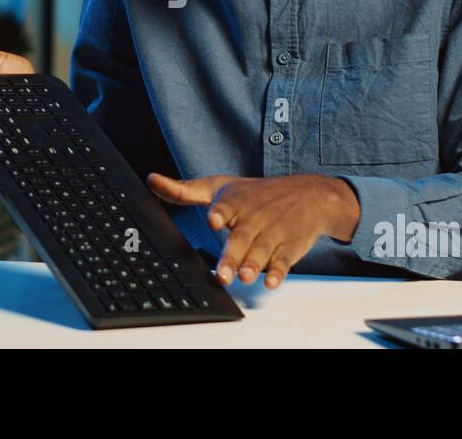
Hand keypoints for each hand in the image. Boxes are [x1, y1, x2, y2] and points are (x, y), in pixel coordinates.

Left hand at [147, 173, 359, 288]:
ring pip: (262, 251)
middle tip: (222, 274)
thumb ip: (185, 190)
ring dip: (254, 264)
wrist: (310, 195)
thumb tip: (151, 180)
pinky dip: (278, 271)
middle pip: (242, 238)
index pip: (226, 206)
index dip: (220, 214)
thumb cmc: (256, 193)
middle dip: (233, 255)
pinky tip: (271, 281)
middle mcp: (254, 216)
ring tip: (245, 277)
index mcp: (236, 201)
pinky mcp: (289, 247)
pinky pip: (284, 261)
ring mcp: (273, 232)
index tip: (213, 220)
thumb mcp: (221, 187)